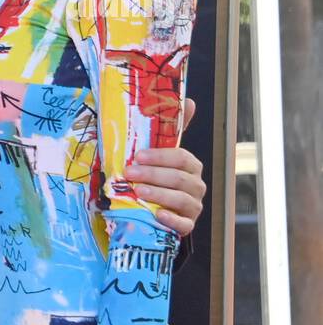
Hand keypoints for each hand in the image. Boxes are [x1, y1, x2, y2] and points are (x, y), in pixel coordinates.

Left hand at [124, 96, 204, 235]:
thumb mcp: (157, 156)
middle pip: (180, 178)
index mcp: (190, 166)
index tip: (138, 156)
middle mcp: (195, 185)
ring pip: (182, 200)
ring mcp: (193, 206)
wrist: (152, 210)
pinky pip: (184, 224)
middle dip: (154, 175)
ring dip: (159, 194)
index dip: (160, 156)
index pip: (181, 158)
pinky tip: (157, 215)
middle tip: (130, 173)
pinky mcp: (187, 225)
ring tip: (138, 191)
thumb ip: (170, 132)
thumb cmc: (154, 178)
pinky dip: (171, 220)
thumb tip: (189, 99)